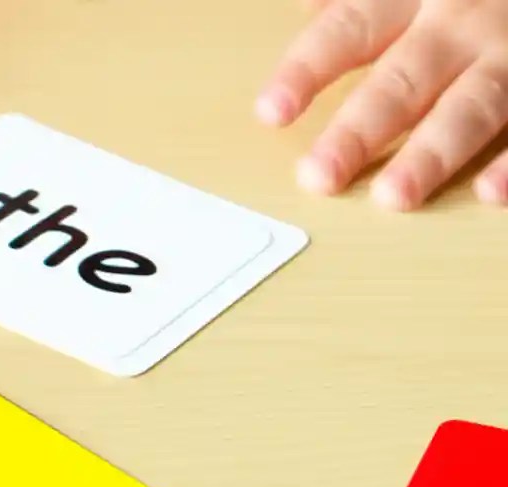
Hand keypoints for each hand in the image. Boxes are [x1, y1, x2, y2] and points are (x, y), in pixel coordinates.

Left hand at [255, 0, 507, 209]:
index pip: (349, 30)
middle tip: (319, 176)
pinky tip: (489, 194)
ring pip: (470, 107)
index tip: (271, 113)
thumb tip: (308, 8)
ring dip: (431, 154)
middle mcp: (460, 23)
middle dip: (360, 130)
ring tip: (393, 196)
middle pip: (402, 80)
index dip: (308, 70)